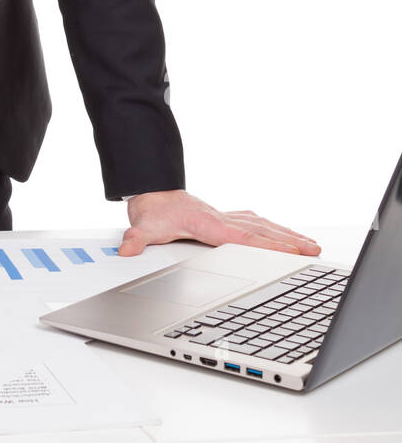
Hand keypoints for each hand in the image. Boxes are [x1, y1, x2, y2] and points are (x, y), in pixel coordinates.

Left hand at [117, 190, 320, 257]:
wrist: (150, 190)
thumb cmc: (152, 210)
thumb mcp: (141, 226)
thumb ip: (136, 240)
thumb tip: (126, 249)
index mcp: (208, 224)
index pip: (245, 237)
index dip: (269, 245)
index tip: (292, 252)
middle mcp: (221, 218)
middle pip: (262, 231)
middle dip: (289, 241)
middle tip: (315, 251)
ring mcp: (224, 217)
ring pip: (262, 224)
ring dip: (286, 234)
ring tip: (309, 245)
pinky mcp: (223, 218)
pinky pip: (254, 222)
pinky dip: (271, 228)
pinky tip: (281, 233)